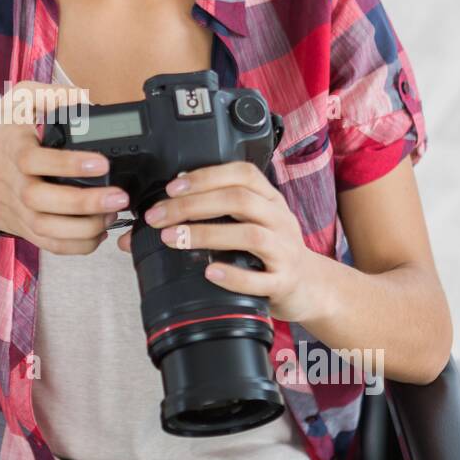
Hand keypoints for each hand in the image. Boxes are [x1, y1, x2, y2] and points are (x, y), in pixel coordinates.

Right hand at [0, 82, 129, 254]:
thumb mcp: (13, 102)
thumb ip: (50, 94)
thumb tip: (85, 99)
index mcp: (15, 152)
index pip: (40, 161)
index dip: (72, 163)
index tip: (102, 162)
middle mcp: (17, 185)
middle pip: (47, 202)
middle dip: (86, 203)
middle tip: (118, 196)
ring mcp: (20, 211)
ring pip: (50, 230)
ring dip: (85, 229)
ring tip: (111, 216)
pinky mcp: (23, 229)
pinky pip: (51, 246)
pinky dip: (77, 246)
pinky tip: (97, 233)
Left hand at [115, 160, 321, 321]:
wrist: (310, 286)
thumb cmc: (270, 251)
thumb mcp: (248, 223)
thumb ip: (210, 216)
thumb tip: (150, 221)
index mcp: (269, 199)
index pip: (242, 173)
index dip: (206, 176)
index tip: (171, 187)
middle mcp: (279, 219)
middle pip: (239, 200)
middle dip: (193, 205)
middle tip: (158, 217)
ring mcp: (284, 250)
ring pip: (251, 235)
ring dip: (207, 234)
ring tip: (174, 239)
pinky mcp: (284, 282)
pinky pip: (261, 279)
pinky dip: (233, 276)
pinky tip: (209, 273)